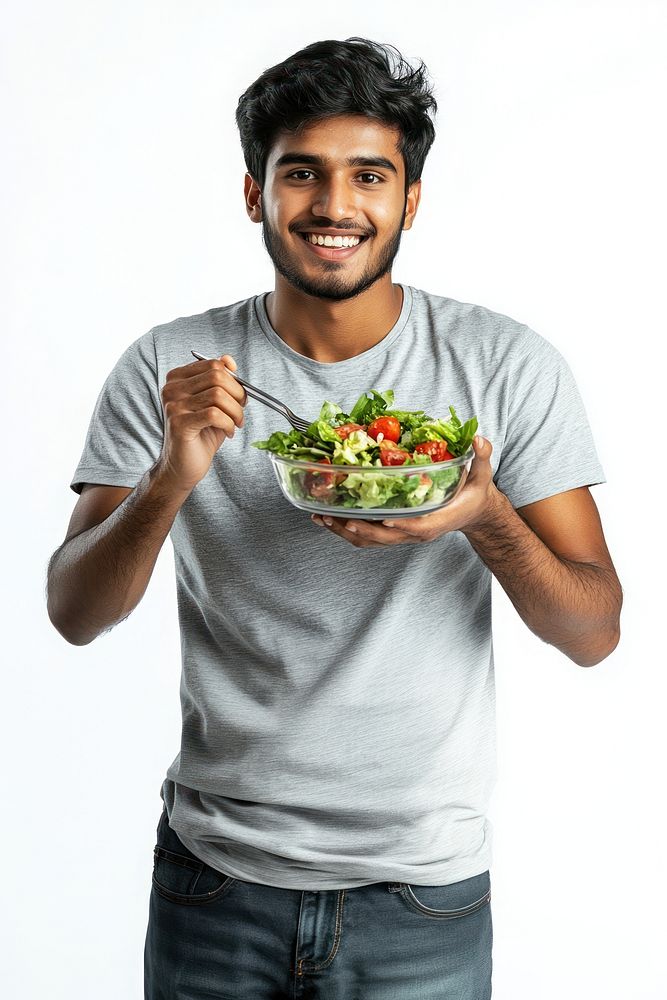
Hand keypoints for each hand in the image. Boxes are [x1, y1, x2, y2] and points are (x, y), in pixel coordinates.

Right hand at [156, 354, 246, 493]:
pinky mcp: (179, 423)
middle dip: (237, 395)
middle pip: (217, 377)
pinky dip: (228, 423)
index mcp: (178, 379)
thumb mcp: (214, 404)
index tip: (239, 398)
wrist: (183, 466)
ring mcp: (173, 405)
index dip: (234, 381)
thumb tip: (229, 360)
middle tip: (239, 413)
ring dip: (235, 412)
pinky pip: (214, 414)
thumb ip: (221, 382)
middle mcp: (172, 389)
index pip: (213, 365)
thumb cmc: (200, 435)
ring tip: (234, 424)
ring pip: (218, 395)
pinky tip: (228, 432)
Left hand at [310, 435, 497, 546]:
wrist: (472, 512)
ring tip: (321, 518)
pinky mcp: (394, 532)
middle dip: (358, 529)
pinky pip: (367, 536)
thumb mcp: (481, 475)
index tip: (385, 520)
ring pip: (370, 540)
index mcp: (437, 520)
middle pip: (384, 538)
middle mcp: (417, 532)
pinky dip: (345, 529)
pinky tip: (326, 518)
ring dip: (344, 531)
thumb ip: (480, 458)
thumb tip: (480, 440)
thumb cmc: (473, 493)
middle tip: (335, 517)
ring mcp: (403, 535)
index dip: (402, 525)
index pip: (418, 526)